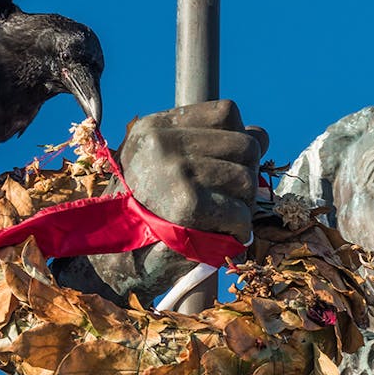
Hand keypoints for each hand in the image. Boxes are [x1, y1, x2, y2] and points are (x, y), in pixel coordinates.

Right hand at [54, 100, 263, 302]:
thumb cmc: (147, 213)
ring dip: (242, 205)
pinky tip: (222, 235)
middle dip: (245, 176)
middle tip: (226, 199)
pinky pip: (241, 213)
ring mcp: (175, 172)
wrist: (113, 262)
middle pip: (246, 146)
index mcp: (156, 127)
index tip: (224, 164)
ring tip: (219, 218)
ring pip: (247, 180)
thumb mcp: (167, 164)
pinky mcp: (187, 205)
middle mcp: (163, 143)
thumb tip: (260, 135)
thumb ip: (210, 144)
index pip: (227, 112)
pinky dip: (239, 229)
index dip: (237, 138)